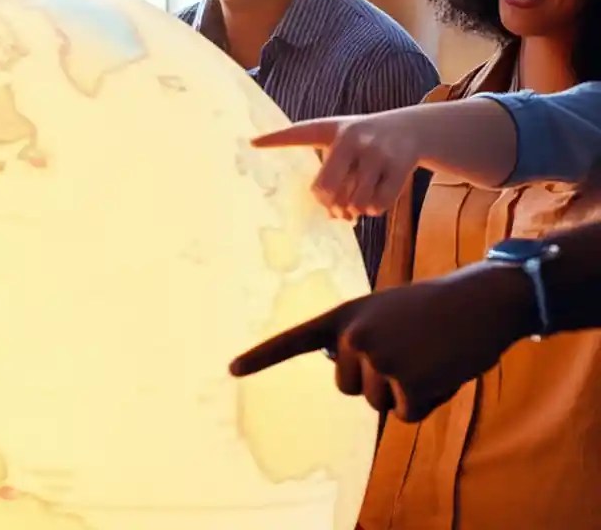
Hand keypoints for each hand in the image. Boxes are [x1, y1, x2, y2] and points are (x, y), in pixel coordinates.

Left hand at [228, 262, 537, 421]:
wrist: (481, 299)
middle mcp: (352, 337)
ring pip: (377, 402)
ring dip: (406, 389)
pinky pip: (406, 413)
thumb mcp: (385, 314)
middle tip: (409, 349)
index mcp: (344, 317)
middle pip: (348, 387)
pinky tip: (442, 371)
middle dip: (378, 380)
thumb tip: (345, 376)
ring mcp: (377, 359)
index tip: (231, 370)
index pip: (294, 341)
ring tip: (428, 354)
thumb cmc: (436, 308)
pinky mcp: (406, 381)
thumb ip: (357, 340)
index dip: (262, 358)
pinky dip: (427, 401)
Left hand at [253, 113, 422, 220]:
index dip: (275, 139)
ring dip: (353, 210)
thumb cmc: (363, 142)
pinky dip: (373, 210)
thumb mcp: (338, 139)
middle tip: (335, 210)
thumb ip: (325, 168)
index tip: (250, 143)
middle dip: (329, 204)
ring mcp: (377, 152)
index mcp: (330, 129)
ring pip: (355, 201)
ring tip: (354, 206)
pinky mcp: (400, 166)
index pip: (299, 133)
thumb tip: (327, 212)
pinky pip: (378, 204)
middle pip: (326, 188)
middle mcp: (352, 137)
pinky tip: (373, 202)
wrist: (411, 129)